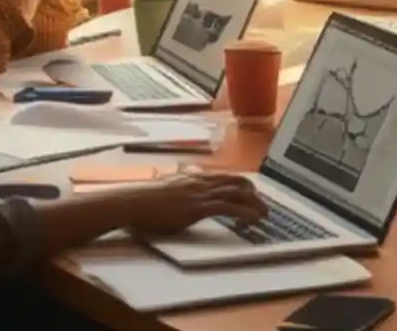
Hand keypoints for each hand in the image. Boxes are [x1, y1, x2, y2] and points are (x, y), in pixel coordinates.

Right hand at [125, 173, 266, 234]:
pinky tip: (252, 220)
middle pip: (238, 182)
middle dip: (253, 194)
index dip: (241, 185)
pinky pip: (229, 208)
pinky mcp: (199, 207)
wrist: (133, 201)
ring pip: (238, 193)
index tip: (250, 193)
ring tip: (264, 215)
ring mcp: (202, 193)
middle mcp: (202, 182)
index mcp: (195, 177)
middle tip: (261, 205)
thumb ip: (178, 182)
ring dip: (255, 204)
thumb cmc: (143, 198)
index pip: (226, 177)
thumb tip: (180, 180)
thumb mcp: (166, 185)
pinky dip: (245, 213)